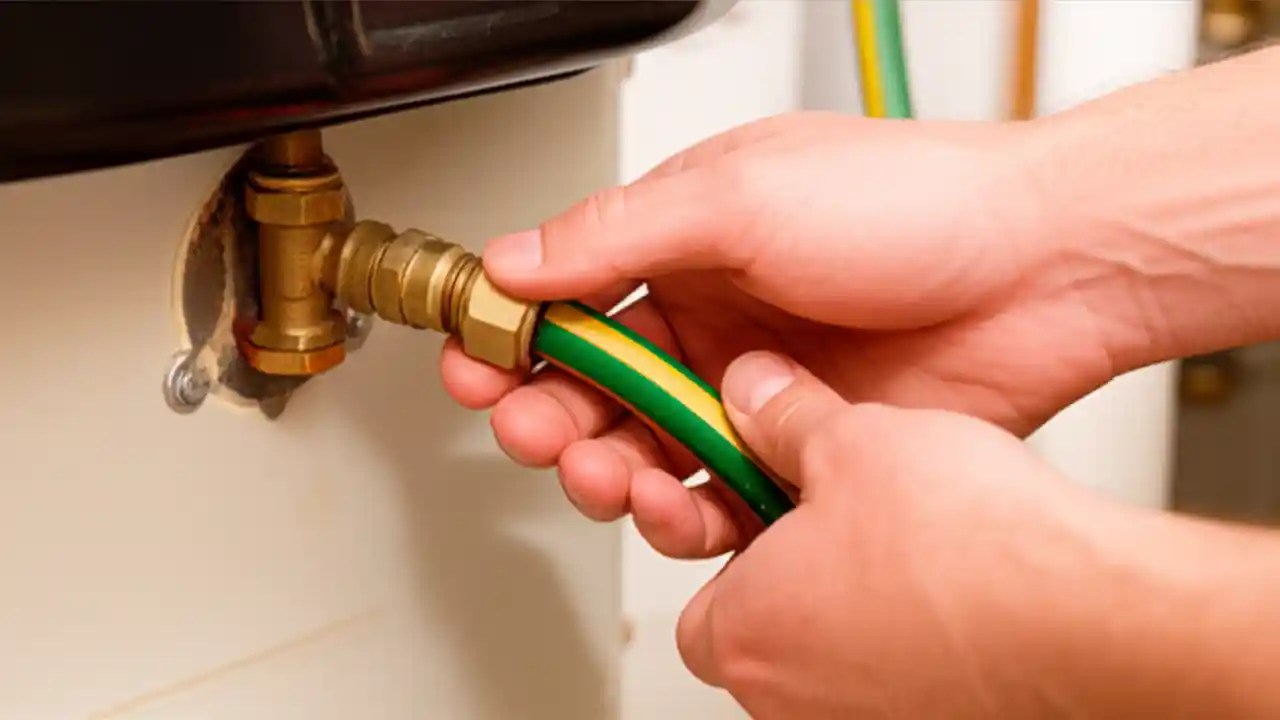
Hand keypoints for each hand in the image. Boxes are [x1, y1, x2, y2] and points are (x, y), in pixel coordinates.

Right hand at [440, 112, 1128, 554]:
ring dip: (613, 473)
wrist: (1044, 267)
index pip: (566, 295)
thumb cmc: (916, 203)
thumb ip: (618, 233)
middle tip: (536, 431)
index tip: (479, 360)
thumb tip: (516, 259)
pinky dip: (692, 514)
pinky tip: (687, 507)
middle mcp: (713, 319)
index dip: (513, 332)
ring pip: (649, 452)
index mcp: (685, 244)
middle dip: (550, 417)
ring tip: (612, 477)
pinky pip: (721, 497)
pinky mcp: (800, 449)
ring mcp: (754, 389)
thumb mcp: (742, 195)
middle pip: (594, 388)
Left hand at [673, 350, 1119, 717]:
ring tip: (911, 548)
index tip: (764, 505)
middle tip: (844, 522)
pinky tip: (955, 590)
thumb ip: (783, 417)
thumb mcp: (855, 440)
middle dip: (795, 576)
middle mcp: (789, 699)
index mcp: (745, 631)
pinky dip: (913, 641)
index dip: (732, 546)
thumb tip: (753, 393)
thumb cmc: (974, 551)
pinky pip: (898, 682)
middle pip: (765, 633)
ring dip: (856, 607)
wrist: (1094, 621)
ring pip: (833, 658)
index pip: (696, 602)